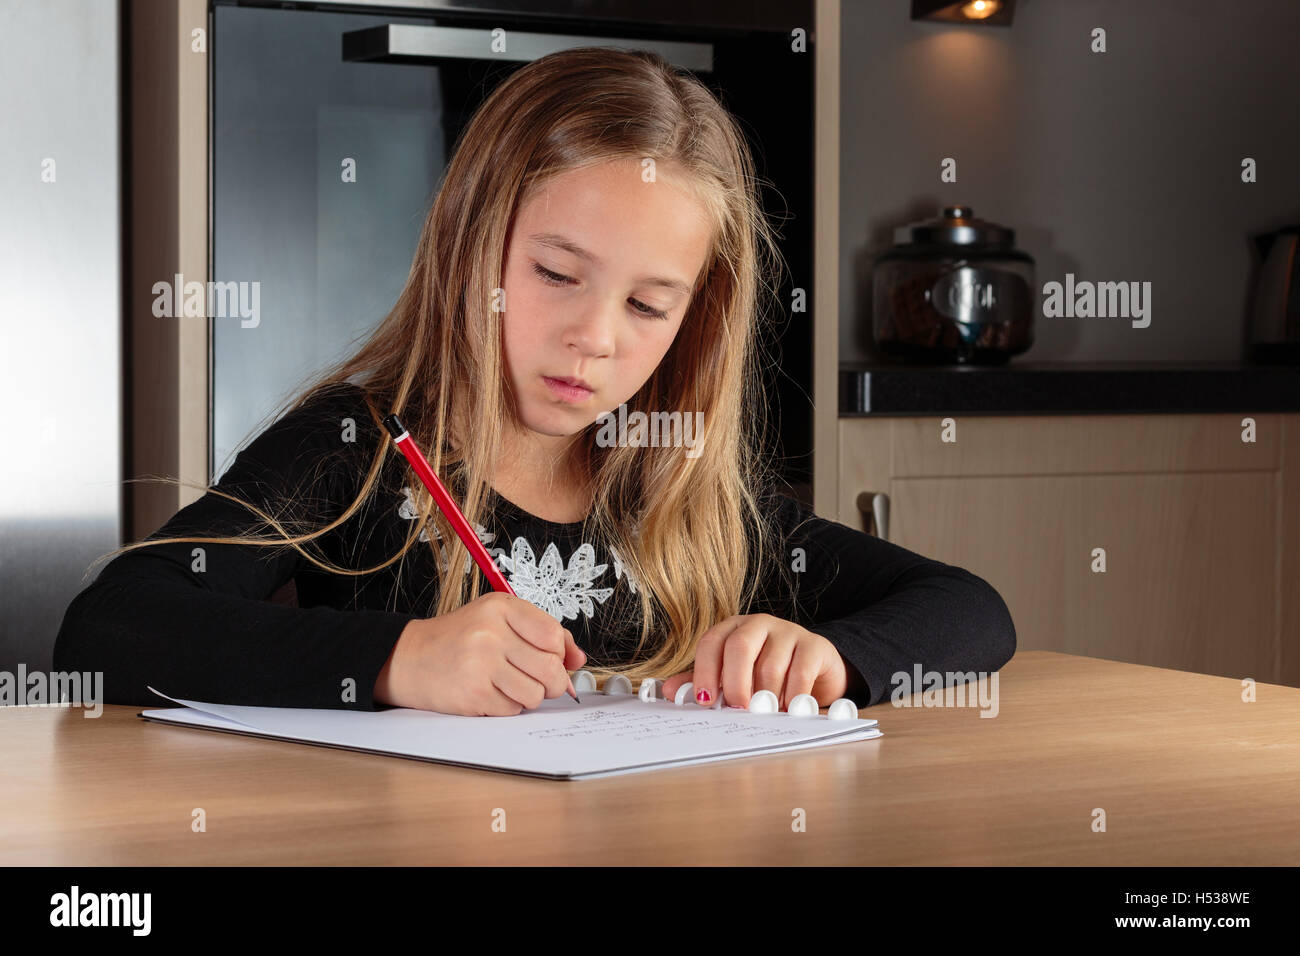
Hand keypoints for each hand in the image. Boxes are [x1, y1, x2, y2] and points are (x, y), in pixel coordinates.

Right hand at [373, 591, 586, 714]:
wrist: (410, 659)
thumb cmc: (460, 638)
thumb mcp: (500, 621)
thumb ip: (543, 634)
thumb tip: (579, 659)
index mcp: (500, 608)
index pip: (554, 635)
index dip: (559, 654)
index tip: (551, 658)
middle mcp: (490, 633)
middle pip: (551, 669)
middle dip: (552, 682)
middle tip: (538, 680)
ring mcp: (480, 664)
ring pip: (535, 694)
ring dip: (528, 696)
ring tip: (508, 684)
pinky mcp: (472, 694)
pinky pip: (513, 710)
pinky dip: (507, 707)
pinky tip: (490, 693)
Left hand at [661, 614, 857, 710]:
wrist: (816, 668)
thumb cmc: (766, 672)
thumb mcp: (734, 676)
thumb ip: (705, 682)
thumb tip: (671, 692)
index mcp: (733, 629)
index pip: (712, 642)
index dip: (704, 671)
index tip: (705, 700)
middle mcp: (758, 625)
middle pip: (740, 645)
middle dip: (735, 682)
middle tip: (737, 708)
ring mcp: (788, 632)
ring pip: (771, 663)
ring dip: (766, 695)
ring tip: (765, 713)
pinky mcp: (814, 646)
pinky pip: (800, 671)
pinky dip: (792, 695)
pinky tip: (788, 708)